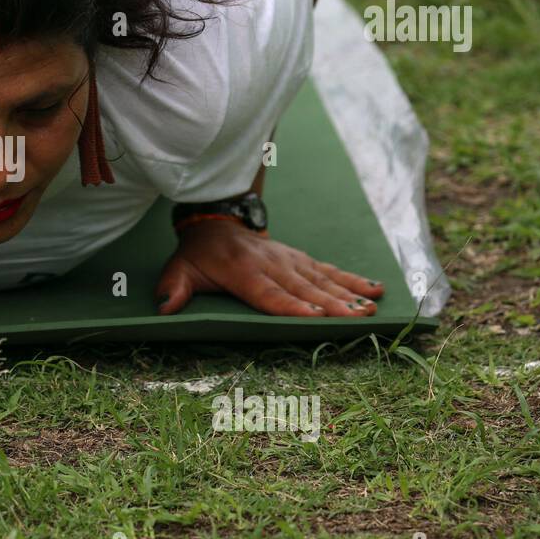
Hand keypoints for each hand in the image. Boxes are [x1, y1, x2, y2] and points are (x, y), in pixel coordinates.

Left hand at [155, 219, 384, 316]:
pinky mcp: (299, 258)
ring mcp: (288, 259)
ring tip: (372, 305)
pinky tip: (375, 288)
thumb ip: (173, 288)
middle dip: (331, 304)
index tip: (314, 316)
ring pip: (321, 278)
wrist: (215, 221)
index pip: (267, 293)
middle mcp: (270, 264)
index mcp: (241, 271)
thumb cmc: (198, 254)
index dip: (290, 305)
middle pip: (303, 288)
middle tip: (356, 317)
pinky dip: (352, 279)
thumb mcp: (179, 269)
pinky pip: (327, 269)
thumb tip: (164, 307)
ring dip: (348, 292)